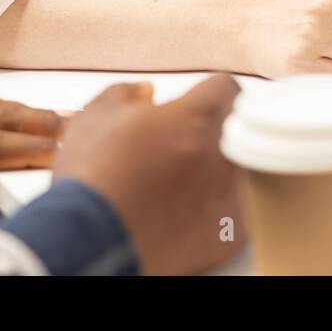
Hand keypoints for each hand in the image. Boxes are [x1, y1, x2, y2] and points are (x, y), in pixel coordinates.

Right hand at [53, 77, 241, 275]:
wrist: (87, 242)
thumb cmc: (91, 176)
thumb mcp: (96, 117)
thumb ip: (125, 93)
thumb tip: (146, 90)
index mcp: (198, 116)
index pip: (226, 88)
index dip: (207, 94)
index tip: (193, 107)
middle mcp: (225, 153)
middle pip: (240, 129)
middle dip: (217, 132)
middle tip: (187, 145)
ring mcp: (231, 196)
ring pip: (244, 170)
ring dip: (220, 170)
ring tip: (187, 183)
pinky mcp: (231, 234)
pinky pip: (239, 213)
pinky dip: (218, 211)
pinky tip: (190, 215)